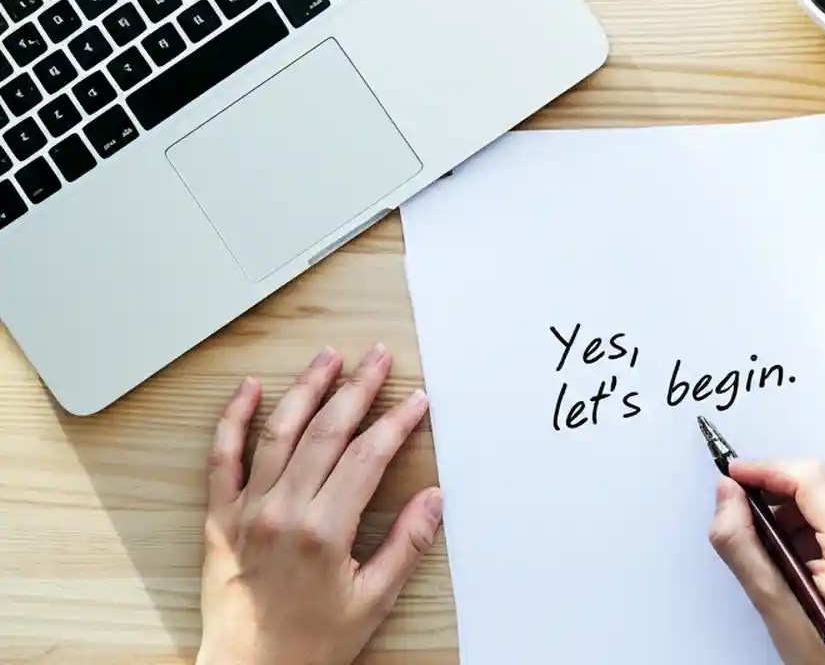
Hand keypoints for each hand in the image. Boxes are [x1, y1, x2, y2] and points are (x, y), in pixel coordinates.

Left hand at [198, 344, 443, 664]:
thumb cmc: (311, 643)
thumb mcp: (373, 601)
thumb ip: (406, 546)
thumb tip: (434, 499)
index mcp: (324, 531)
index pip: (368, 457)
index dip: (396, 422)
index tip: (416, 401)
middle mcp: (283, 511)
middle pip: (326, 431)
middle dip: (358, 388)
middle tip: (378, 358)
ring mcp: (248, 510)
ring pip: (278, 432)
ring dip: (306, 388)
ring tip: (328, 358)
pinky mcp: (220, 517)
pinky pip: (222, 458)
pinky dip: (233, 419)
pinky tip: (249, 389)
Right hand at [708, 461, 824, 664]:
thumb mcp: (774, 607)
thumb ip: (742, 545)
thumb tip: (727, 493)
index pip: (810, 478)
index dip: (766, 469)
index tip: (733, 475)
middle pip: (823, 477)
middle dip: (778, 485)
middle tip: (743, 507)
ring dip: (796, 503)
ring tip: (773, 543)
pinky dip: (816, 518)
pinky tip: (799, 550)